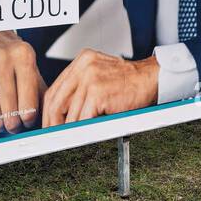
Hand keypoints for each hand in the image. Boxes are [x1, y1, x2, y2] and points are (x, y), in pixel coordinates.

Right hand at [0, 31, 44, 134]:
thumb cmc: (8, 55)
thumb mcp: (27, 64)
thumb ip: (38, 89)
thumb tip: (44, 118)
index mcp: (23, 56)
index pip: (29, 100)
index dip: (28, 118)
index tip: (26, 121)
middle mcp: (1, 60)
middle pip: (10, 110)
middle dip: (13, 124)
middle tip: (13, 125)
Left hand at [42, 50, 157, 127]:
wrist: (151, 79)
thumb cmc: (128, 82)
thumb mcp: (100, 75)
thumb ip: (81, 87)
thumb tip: (62, 112)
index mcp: (82, 60)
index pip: (55, 89)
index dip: (49, 110)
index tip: (49, 124)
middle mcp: (84, 66)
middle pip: (56, 100)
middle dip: (53, 123)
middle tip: (53, 137)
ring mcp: (90, 78)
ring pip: (69, 112)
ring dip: (68, 130)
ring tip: (69, 139)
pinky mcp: (98, 92)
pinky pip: (83, 118)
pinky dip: (81, 130)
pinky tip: (83, 135)